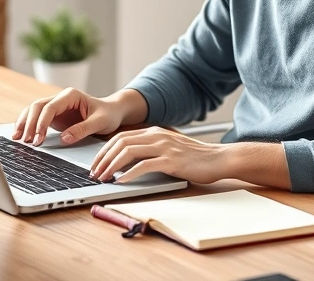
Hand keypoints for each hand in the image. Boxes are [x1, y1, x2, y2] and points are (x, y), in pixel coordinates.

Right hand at [12, 87, 131, 145]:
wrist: (112, 112)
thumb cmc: (108, 115)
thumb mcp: (100, 122)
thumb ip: (83, 129)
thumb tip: (64, 139)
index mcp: (71, 95)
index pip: (50, 107)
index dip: (41, 122)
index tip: (38, 139)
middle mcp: (61, 98)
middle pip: (37, 107)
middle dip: (29, 123)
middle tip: (26, 141)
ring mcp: (56, 106)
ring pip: (33, 110)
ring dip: (24, 123)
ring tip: (17, 139)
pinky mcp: (54, 116)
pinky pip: (36, 118)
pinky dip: (28, 125)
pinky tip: (21, 136)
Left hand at [90, 127, 228, 184]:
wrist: (219, 158)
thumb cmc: (195, 158)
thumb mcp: (169, 148)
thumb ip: (151, 150)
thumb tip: (128, 162)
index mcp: (154, 132)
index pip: (121, 137)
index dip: (104, 150)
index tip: (95, 163)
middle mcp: (157, 136)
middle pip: (120, 142)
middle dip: (103, 158)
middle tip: (94, 173)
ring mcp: (164, 147)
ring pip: (128, 152)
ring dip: (111, 166)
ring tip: (103, 178)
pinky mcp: (171, 160)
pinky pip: (144, 165)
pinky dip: (129, 173)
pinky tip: (121, 181)